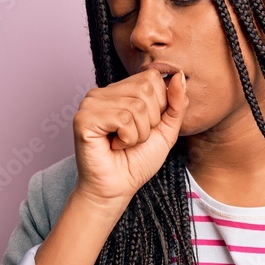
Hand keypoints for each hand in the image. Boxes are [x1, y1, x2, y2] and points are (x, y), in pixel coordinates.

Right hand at [71, 69, 188, 203]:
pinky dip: (127, 138)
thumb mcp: (166, 130)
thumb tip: (180, 75)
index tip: (146, 126)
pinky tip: (114, 145)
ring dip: (139, 134)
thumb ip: (176, 103)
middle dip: (150, 121)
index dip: (160, 106)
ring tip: (123, 143)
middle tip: (133, 137)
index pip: (152, 77)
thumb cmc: (137, 161)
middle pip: (146, 88)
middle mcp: (103, 92)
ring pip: (136, 106)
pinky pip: (122, 119)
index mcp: (120, 90)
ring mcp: (91, 103)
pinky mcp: (84, 118)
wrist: (117, 188)